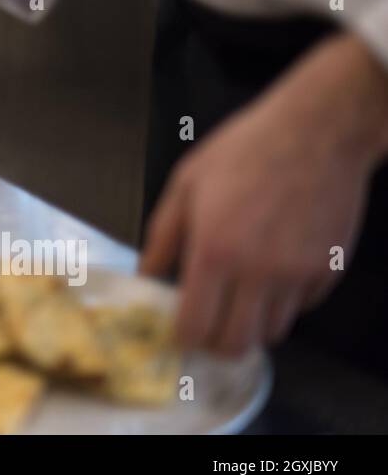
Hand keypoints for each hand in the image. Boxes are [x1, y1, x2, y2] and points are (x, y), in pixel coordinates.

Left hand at [141, 35, 387, 354]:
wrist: (316, 131)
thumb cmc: (245, 150)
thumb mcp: (186, 183)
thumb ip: (162, 235)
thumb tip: (145, 274)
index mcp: (215, 251)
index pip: (196, 325)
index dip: (183, 337)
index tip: (176, 331)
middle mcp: (258, 272)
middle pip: (237, 343)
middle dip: (217, 343)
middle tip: (207, 325)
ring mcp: (298, 275)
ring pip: (273, 330)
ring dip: (251, 323)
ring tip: (238, 296)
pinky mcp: (328, 271)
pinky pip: (302, 307)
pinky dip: (284, 302)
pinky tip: (271, 272)